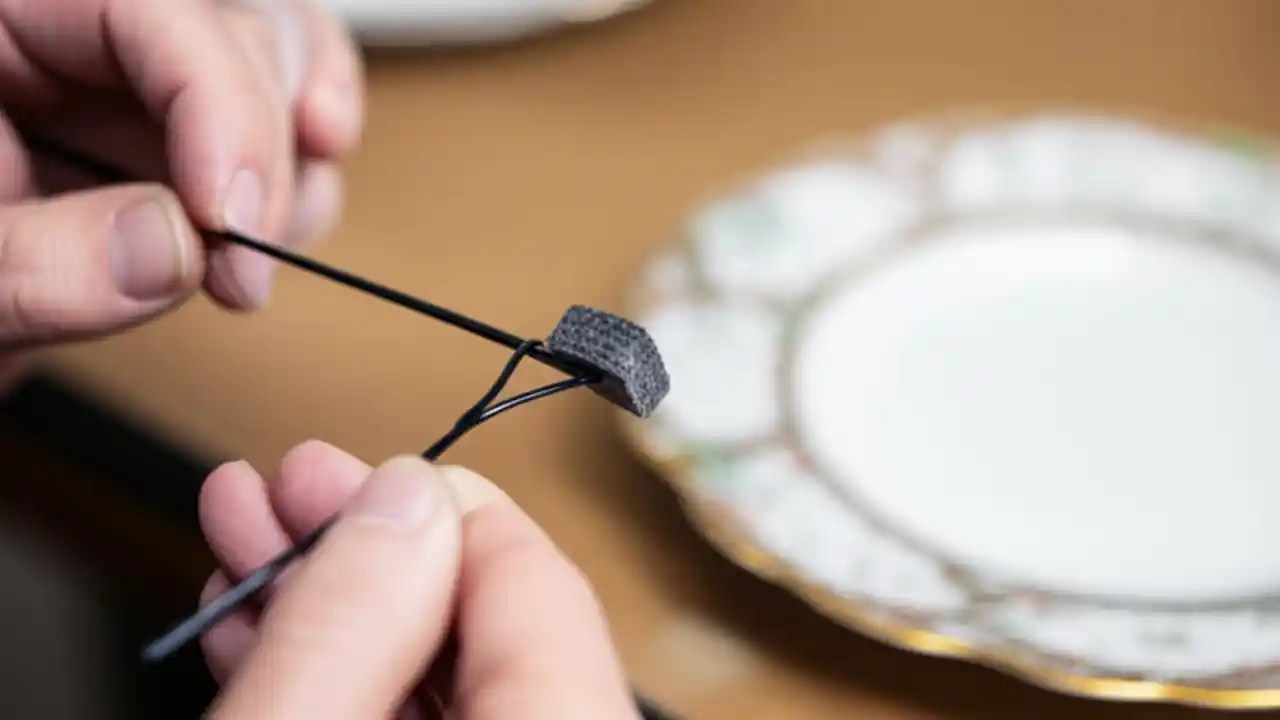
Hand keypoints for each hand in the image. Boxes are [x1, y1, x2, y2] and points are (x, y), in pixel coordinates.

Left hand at [0, 0, 362, 353]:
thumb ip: (30, 263)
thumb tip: (175, 250)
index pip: (143, 7)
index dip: (216, 102)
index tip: (231, 222)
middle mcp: (66, 29)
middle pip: (232, 28)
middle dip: (257, 147)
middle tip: (240, 268)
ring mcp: (120, 79)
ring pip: (273, 65)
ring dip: (292, 162)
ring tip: (252, 254)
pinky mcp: (158, 135)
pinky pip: (270, 121)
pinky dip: (297, 174)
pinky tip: (282, 222)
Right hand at [198, 441, 641, 718]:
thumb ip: (348, 626)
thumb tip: (405, 495)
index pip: (540, 589)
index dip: (435, 512)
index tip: (345, 473)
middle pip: (498, 630)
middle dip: (370, 554)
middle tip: (285, 500)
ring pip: (459, 681)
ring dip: (342, 616)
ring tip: (249, 555)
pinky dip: (353, 686)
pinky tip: (271, 641)